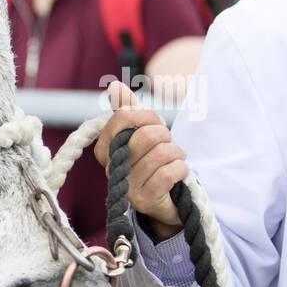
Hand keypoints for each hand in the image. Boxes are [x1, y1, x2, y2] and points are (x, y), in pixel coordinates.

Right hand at [95, 82, 187, 240]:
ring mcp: (127, 187)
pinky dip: (181, 169)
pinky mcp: (145, 201)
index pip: (124, 116)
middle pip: (146, 135)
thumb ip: (127, 111)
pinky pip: (169, 173)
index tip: (154, 124)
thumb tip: (114, 86)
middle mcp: (111, 169)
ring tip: (175, 158)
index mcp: (105, 150)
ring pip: (160, 154)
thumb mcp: (140, 134)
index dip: (147, 115)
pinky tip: (179, 172)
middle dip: (166, 136)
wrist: (164, 200)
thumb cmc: (151, 161)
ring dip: (176, 153)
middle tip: (168, 144)